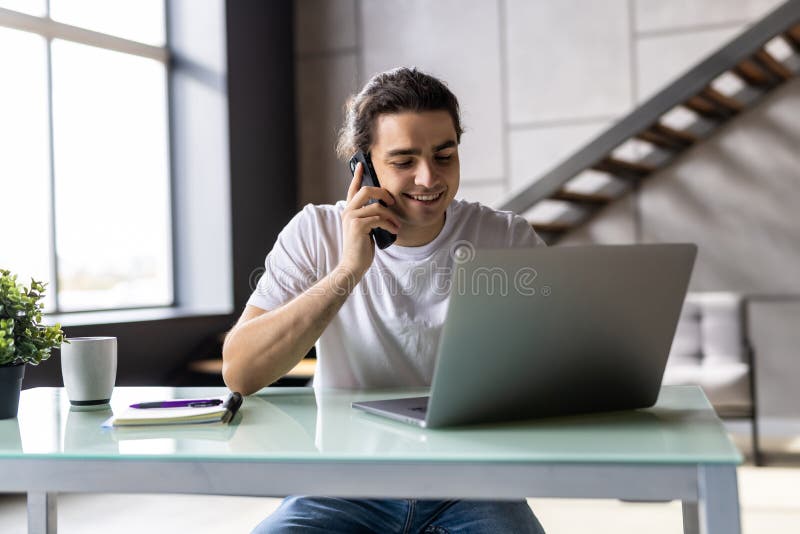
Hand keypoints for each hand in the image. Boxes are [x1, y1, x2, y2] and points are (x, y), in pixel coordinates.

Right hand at [338, 163, 400, 278]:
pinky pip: (379, 218)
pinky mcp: (358, 226)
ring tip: (396, 225)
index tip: (362, 164)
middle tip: (392, 202)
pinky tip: (394, 231)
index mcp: (348, 210)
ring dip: (391, 215)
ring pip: (376, 206)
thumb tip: (383, 208)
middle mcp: (348, 211)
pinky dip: (390, 224)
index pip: (353, 188)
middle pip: (367, 190)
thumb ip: (369, 216)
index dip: (357, 176)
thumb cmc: (360, 248)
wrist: (353, 265)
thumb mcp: (365, 229)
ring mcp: (352, 218)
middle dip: (383, 193)